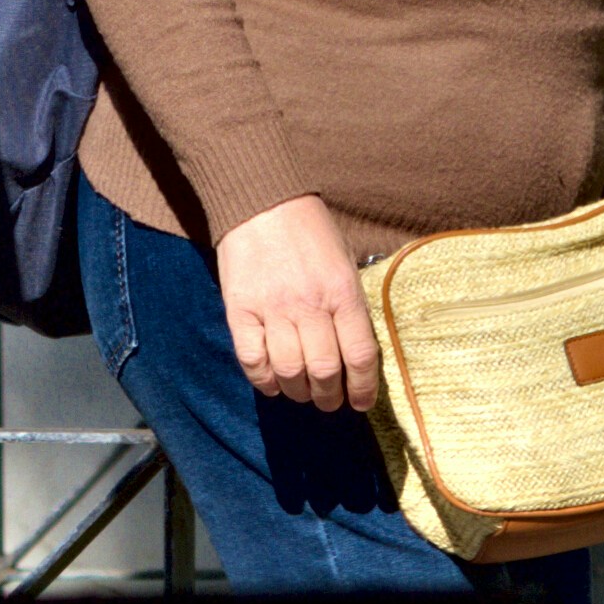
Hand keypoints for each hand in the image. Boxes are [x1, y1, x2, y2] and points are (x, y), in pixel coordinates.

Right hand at [214, 193, 378, 413]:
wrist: (261, 201)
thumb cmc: (309, 231)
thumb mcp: (344, 261)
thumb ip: (350, 304)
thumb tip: (356, 353)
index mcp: (342, 292)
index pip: (360, 355)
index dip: (363, 388)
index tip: (360, 402)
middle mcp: (309, 304)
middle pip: (324, 371)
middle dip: (330, 397)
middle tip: (329, 402)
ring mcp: (272, 309)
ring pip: (290, 371)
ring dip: (298, 392)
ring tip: (302, 394)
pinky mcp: (240, 310)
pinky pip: (252, 360)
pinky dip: (264, 380)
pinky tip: (272, 383)